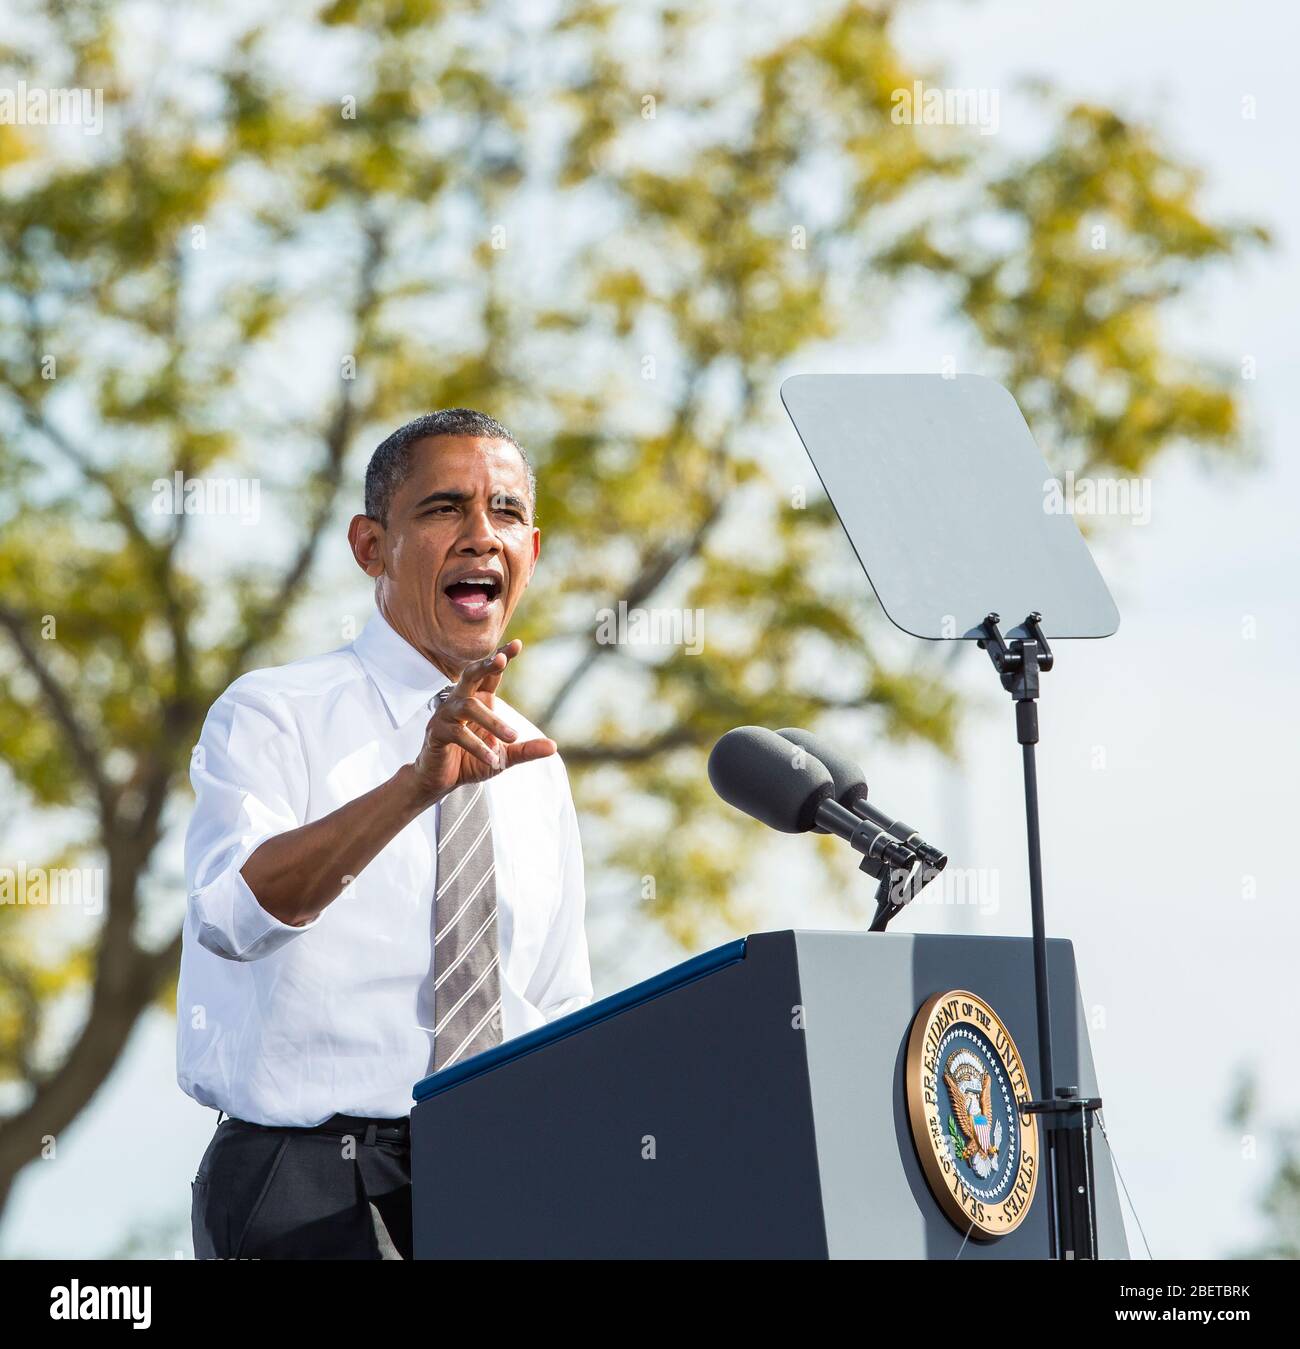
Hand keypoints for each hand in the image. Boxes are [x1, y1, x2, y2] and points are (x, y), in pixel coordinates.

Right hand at [411, 639, 555, 802]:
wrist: (442, 781)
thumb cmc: (471, 761)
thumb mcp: (504, 757)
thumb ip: (526, 750)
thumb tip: (553, 747)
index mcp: (478, 700)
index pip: (490, 674)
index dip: (501, 657)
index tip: (517, 644)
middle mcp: (460, 701)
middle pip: (471, 675)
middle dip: (486, 665)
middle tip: (501, 660)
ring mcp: (446, 715)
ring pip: (468, 706)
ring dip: (492, 721)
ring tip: (512, 737)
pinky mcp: (436, 733)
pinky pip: (457, 733)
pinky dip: (476, 745)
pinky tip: (492, 758)